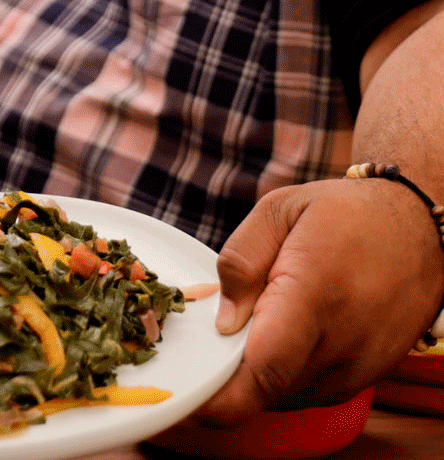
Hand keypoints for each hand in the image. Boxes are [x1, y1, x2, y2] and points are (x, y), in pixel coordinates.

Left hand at [198, 176, 443, 424]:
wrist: (419, 228)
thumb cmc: (345, 213)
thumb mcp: (278, 210)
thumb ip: (241, 260)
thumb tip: (223, 320)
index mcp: (313, 293)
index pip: (264, 367)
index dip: (222, 394)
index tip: (188, 397)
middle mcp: (343, 340)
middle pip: (270, 389)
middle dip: (227, 381)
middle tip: (201, 350)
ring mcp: (362, 364)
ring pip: (289, 396)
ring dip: (257, 377)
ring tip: (248, 328)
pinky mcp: (370, 375)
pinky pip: (313, 392)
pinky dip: (285, 377)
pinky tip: (278, 339)